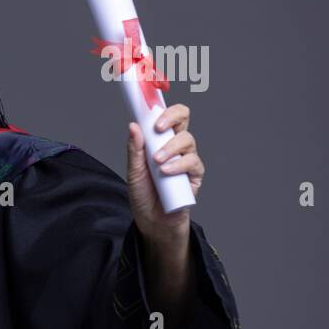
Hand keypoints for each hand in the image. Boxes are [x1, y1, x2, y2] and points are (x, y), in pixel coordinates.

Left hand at [126, 103, 202, 245]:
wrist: (153, 222)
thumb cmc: (144, 195)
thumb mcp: (133, 172)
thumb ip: (135, 150)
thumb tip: (134, 125)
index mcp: (159, 141)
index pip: (166, 115)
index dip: (162, 107)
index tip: (151, 108)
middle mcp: (175, 146)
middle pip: (183, 118)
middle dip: (171, 117)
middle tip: (157, 128)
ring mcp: (187, 159)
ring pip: (187, 140)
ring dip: (170, 148)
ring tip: (157, 162)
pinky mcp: (195, 175)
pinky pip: (193, 162)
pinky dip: (179, 165)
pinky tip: (167, 172)